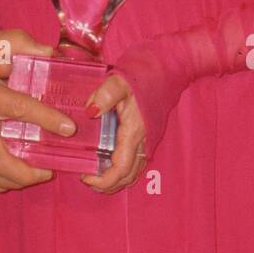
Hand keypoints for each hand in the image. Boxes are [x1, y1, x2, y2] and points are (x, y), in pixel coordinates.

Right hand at [0, 29, 75, 191]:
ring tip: (34, 174)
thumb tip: (49, 53)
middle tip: (51, 167)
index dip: (47, 120)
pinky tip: (9, 176)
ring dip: (14, 181)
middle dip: (30, 172)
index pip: (20, 110)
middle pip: (2, 161)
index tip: (68, 128)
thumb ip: (18, 42)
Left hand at [84, 53, 195, 192]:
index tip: (85, 178)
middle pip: (127, 176)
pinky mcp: (148, 135)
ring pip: (133, 171)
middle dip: (108, 185)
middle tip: (87, 179)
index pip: (120, 169)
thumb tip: (90, 111)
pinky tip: (110, 162)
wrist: (168, 68)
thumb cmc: (143, 74)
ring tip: (95, 175)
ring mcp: (147, 139)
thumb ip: (105, 95)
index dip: (104, 180)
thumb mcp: (120, 81)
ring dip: (116, 179)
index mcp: (134, 132)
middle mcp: (143, 141)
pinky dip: (123, 169)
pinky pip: (136, 161)